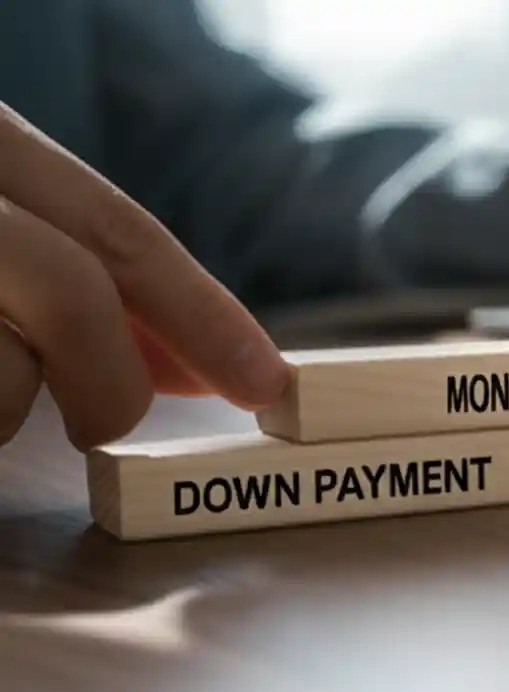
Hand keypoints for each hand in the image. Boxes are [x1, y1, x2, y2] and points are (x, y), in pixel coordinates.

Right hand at [0, 103, 288, 449]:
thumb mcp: (2, 236)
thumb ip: (84, 285)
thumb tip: (189, 370)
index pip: (124, 230)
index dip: (205, 314)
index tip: (266, 380)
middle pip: (76, 293)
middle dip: (112, 385)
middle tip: (103, 428)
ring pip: (5, 372)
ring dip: (4, 408)